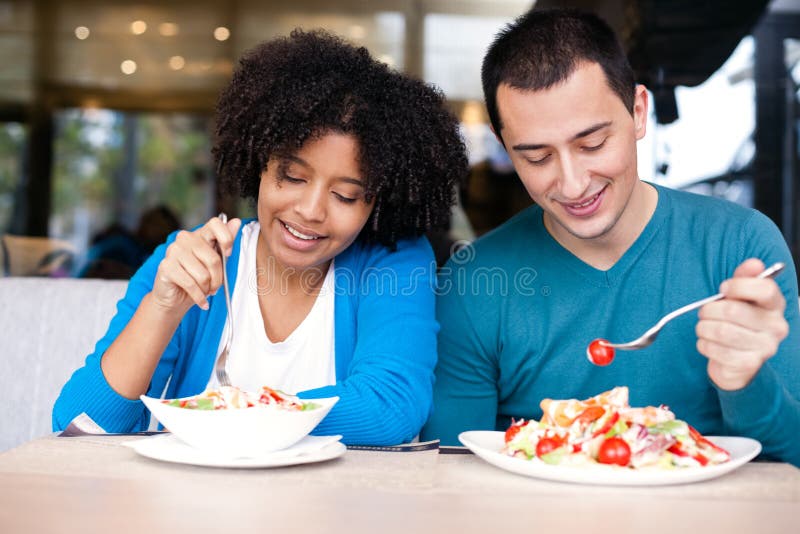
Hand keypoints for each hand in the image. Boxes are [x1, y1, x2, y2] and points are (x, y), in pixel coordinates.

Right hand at [151, 216, 241, 314]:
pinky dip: (199, 297)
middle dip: (218, 279)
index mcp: (199, 234)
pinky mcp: (166, 266)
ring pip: (203, 275)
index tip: (228, 254)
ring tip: (204, 291)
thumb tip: (236, 222)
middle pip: (213, 259)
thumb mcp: (214, 262)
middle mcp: (185, 239)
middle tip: (215, 288)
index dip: (226, 238)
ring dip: (207, 289)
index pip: (215, 223)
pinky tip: (201, 302)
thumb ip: (224, 243)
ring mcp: (173, 251)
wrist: (174, 299)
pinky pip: (191, 284)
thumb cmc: (196, 279)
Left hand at [696, 258, 789, 389]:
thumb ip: (744, 279)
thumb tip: (754, 263)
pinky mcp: (749, 364)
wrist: (736, 361)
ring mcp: (765, 347)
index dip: (737, 286)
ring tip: (704, 328)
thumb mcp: (740, 298)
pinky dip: (704, 344)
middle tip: (704, 312)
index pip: (765, 289)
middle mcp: (776, 326)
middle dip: (709, 310)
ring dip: (704, 328)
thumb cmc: (736, 322)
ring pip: (722, 331)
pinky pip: (716, 350)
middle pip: (733, 310)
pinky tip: (707, 343)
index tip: (722, 289)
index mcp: (775, 305)